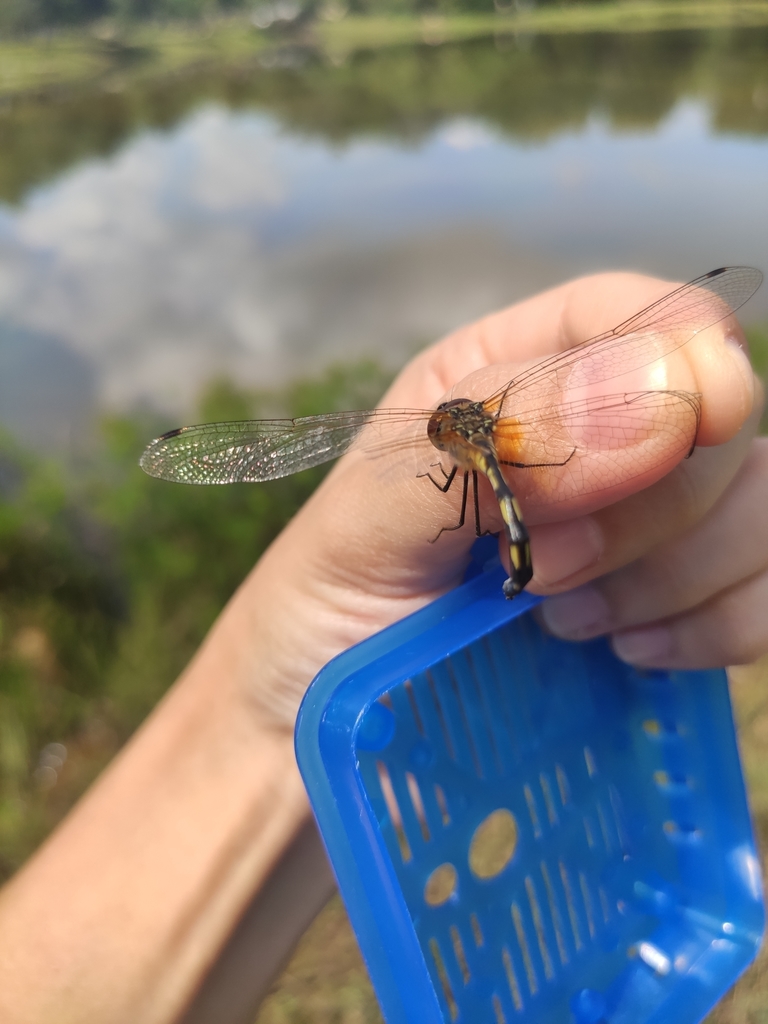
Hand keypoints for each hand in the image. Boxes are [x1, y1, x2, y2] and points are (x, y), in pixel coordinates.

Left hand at [228, 270, 758, 724]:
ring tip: (569, 624)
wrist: (320, 741)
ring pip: (758, 497)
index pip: (629, 315)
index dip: (678, 348)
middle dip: (646, 505)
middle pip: (710, 413)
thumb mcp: (371, 525)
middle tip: (545, 576)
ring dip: (685, 569)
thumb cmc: (325, 619)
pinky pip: (767, 591)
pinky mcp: (673, 611)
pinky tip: (632, 653)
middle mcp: (583, 439)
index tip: (698, 415)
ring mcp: (639, 527)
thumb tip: (663, 390)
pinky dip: (724, 624)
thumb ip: (498, 451)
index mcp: (500, 380)